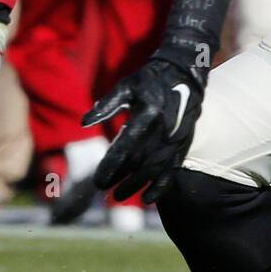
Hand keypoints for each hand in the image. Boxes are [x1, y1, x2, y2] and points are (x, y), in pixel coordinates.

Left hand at [82, 0, 226, 203]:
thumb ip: (106, 105)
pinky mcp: (184, 143)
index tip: (98, 181)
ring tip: (119, 197)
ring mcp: (176, 138)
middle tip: (103, 190)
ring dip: (137, 185)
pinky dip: (161, 186)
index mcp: (148, 113)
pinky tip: (149, 199)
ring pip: (155, 169)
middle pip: (140, 162)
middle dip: (121, 179)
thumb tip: (84, 122)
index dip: (111, 166)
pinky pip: (172, 169)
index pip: (126, 147)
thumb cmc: (150, 79)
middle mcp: (163, 128)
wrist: (186, 72)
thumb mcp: (126, 86)